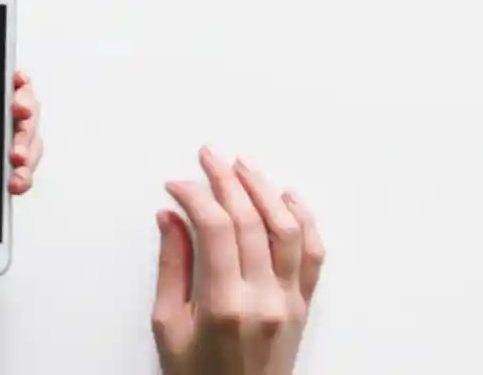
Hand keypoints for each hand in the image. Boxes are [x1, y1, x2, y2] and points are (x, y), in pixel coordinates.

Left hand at [0, 37, 44, 254]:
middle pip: (9, 103)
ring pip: (19, 136)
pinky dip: (22, 174)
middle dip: (26, 108)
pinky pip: (13, 172)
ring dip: (28, 144)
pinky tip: (14, 184)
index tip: (15, 81)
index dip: (6, 73)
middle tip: (19, 118)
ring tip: (15, 161)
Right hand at [152, 148, 325, 374]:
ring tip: (244, 166)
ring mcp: (289, 301)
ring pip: (288, 228)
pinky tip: (287, 197)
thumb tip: (171, 217)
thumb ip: (172, 266)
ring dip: (266, 189)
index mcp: (225, 305)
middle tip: (209, 156)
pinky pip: (314, 252)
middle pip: (251, 219)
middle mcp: (264, 299)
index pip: (216, 228)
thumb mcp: (168, 326)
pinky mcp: (303, 305)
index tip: (177, 184)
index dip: (196, 195)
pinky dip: (304, 218)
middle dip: (227, 179)